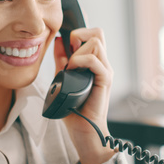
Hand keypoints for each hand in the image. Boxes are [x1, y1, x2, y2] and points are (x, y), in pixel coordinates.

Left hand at [53, 27, 115, 163]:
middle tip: (70, 53)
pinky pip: (96, 60)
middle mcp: (102, 64)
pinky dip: (81, 61)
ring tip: (71, 67)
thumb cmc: (75, 108)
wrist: (84, 130)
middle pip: (98, 32)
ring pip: (97, 42)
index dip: (79, 33)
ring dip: (78, 52)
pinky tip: (73, 71)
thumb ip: (61, 60)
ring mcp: (105, 71)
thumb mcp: (63, 77)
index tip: (66, 47)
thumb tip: (58, 40)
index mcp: (94, 62)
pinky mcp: (105, 80)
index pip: (93, 34)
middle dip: (79, 36)